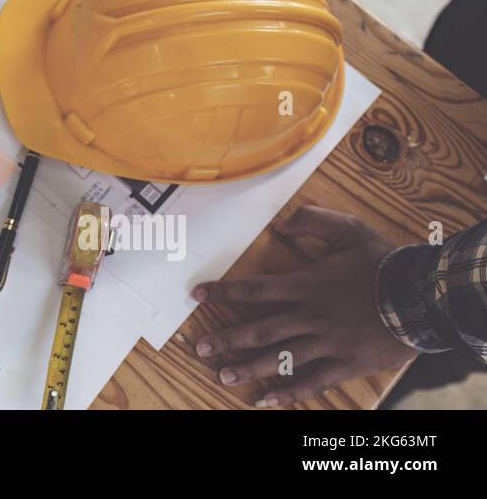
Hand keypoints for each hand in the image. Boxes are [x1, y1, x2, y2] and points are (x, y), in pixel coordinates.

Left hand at [192, 206, 416, 406]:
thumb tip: (282, 223)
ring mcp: (328, 343)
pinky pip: (313, 382)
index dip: (224, 291)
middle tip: (199, 348)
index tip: (198, 294)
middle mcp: (310, 316)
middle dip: (226, 339)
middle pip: (259, 329)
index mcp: (306, 285)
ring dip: (249, 368)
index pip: (254, 289)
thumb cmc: (385, 262)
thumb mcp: (348, 229)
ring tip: (222, 375)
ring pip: (280, 358)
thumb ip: (312, 221)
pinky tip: (267, 400)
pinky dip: (289, 393)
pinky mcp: (347, 364)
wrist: (424, 297)